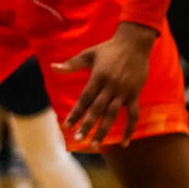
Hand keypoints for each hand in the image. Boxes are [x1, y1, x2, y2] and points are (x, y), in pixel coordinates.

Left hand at [56, 22, 156, 145]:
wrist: (135, 43)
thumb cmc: (108, 48)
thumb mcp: (88, 54)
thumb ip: (71, 64)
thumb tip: (52, 67)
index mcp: (98, 77)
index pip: (84, 99)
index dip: (76, 113)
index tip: (66, 125)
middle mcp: (111, 87)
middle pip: (97, 110)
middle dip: (87, 126)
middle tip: (78, 140)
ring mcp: (124, 92)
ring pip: (113, 115)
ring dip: (104, 131)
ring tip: (95, 144)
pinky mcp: (135, 94)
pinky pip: (133, 115)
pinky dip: (130, 130)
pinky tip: (123, 143)